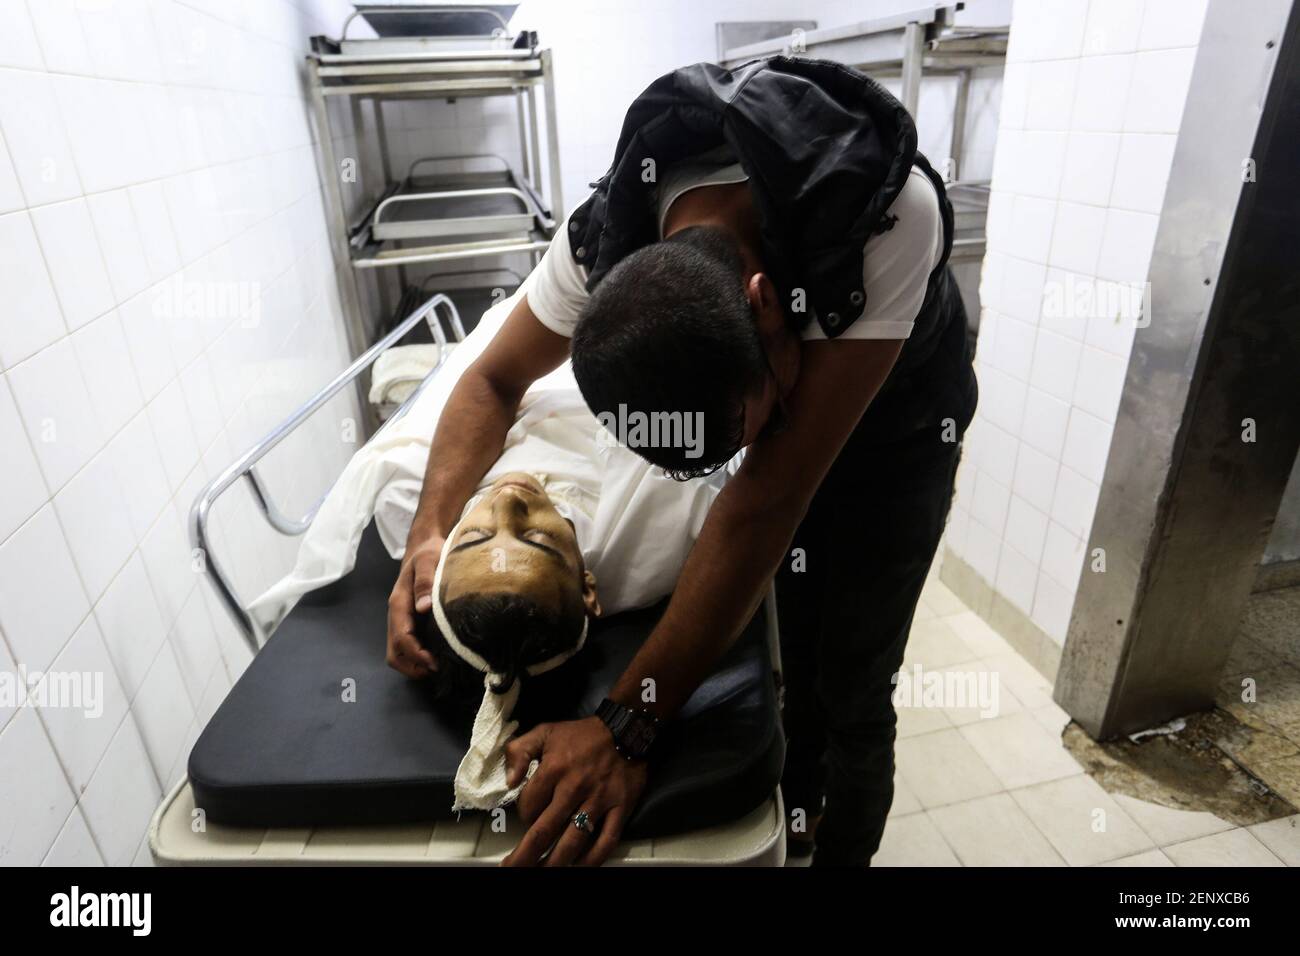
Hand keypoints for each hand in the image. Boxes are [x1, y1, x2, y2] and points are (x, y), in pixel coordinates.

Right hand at [385, 534, 443, 678]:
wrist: (424, 546)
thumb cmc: (428, 553)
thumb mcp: (429, 560)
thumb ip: (425, 582)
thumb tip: (423, 608)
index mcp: (399, 604)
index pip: (401, 638)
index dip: (416, 655)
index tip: (434, 663)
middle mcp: (397, 615)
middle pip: (394, 652)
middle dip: (412, 666)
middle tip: (436, 670)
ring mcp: (402, 620)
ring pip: (399, 652)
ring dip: (414, 665)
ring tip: (437, 667)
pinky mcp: (410, 621)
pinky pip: (408, 646)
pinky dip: (418, 657)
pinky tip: (437, 656)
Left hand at [501, 717, 647, 866]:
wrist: (624, 729)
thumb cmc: (581, 735)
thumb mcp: (544, 732)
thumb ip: (519, 751)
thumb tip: (509, 781)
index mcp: (554, 768)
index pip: (529, 806)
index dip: (522, 816)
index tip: (526, 818)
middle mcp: (575, 788)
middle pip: (544, 830)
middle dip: (526, 855)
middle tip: (513, 869)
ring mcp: (599, 800)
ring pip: (573, 840)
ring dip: (555, 863)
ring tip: (542, 873)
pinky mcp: (620, 808)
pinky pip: (607, 840)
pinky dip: (593, 859)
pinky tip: (580, 867)